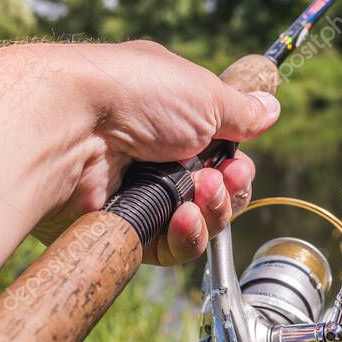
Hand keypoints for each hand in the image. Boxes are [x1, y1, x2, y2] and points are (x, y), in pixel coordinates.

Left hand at [34, 41, 280, 264]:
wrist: (71, 125)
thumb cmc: (135, 94)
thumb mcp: (203, 94)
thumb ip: (241, 111)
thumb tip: (270, 108)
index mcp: (169, 111)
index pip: (217, 146)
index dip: (237, 157)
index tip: (241, 157)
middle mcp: (153, 153)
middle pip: (214, 189)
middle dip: (232, 186)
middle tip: (225, 177)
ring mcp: (137, 192)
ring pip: (198, 221)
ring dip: (213, 209)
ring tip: (201, 191)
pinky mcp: (124, 229)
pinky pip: (171, 247)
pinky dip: (186, 235)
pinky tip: (182, 216)